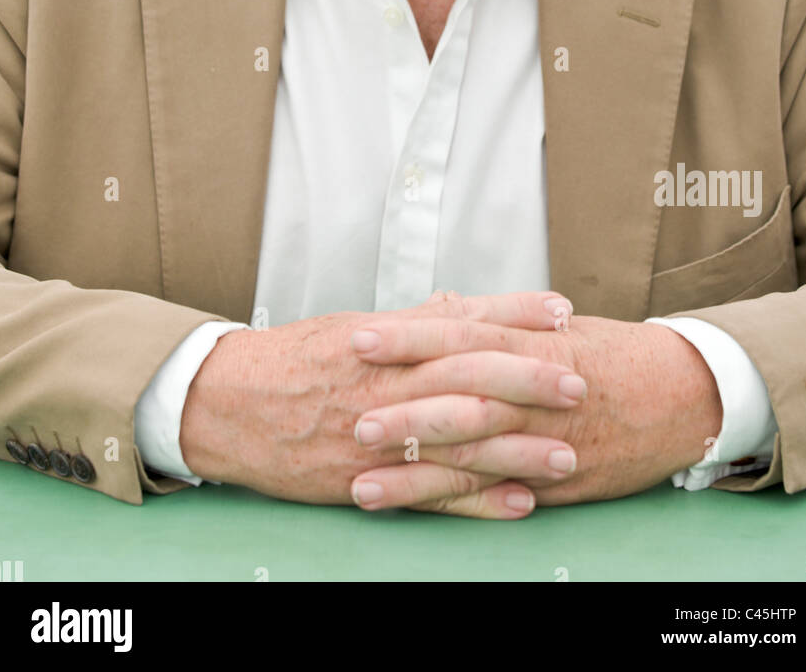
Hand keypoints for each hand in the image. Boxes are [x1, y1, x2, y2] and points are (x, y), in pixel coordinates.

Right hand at [179, 290, 583, 517]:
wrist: (226, 405)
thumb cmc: (290, 361)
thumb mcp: (352, 329)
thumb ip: (411, 322)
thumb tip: (458, 303)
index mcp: (386, 342)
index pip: (461, 323)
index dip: (512, 316)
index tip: (559, 311)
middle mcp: (387, 387)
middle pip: (469, 380)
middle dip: (529, 381)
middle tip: (579, 380)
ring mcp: (379, 437)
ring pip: (459, 443)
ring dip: (518, 450)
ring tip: (568, 453)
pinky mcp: (367, 479)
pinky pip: (431, 494)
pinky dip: (477, 501)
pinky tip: (518, 502)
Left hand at [352, 315, 722, 512]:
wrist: (684, 394)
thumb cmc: (613, 355)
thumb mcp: (555, 325)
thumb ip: (494, 319)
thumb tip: (441, 303)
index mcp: (532, 342)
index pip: (461, 333)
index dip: (409, 336)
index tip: (359, 336)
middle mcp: (536, 390)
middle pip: (461, 395)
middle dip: (403, 406)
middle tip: (350, 412)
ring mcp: (545, 438)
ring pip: (473, 452)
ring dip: (415, 467)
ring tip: (361, 476)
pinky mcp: (554, 478)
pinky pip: (498, 491)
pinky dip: (457, 502)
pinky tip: (417, 508)